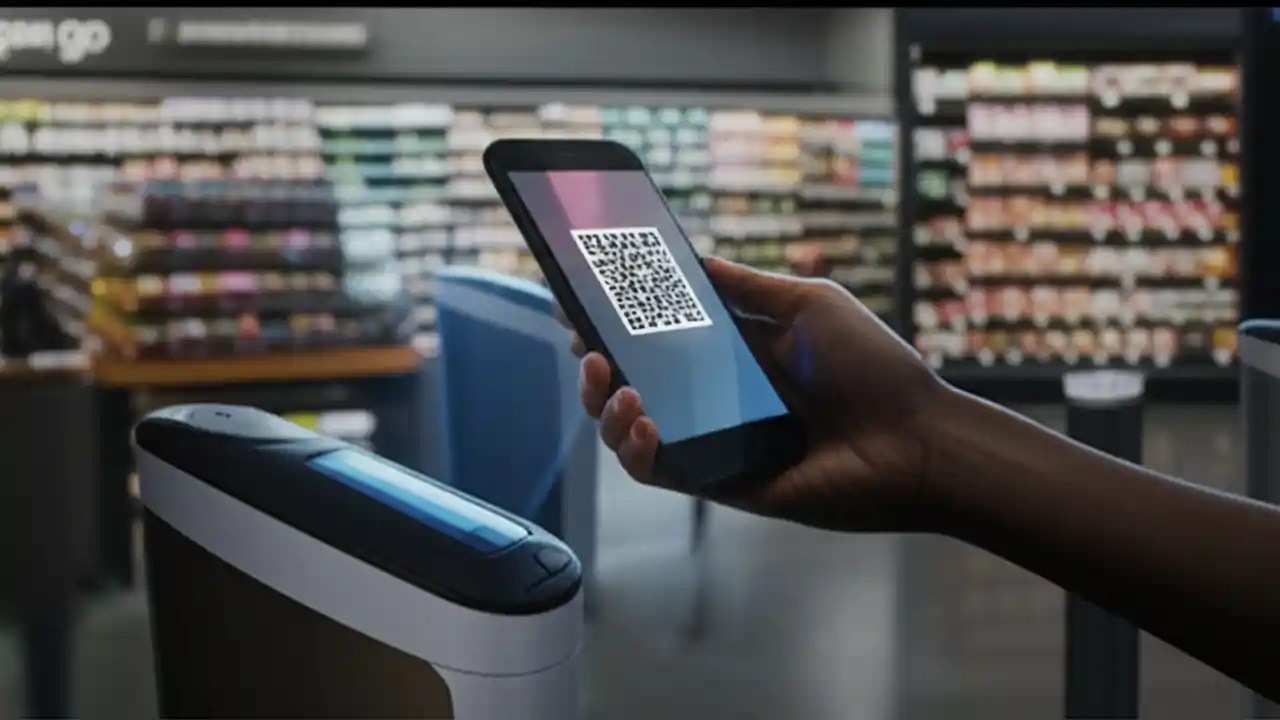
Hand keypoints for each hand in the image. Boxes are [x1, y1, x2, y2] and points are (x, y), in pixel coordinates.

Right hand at [570, 257, 948, 532]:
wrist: (917, 439)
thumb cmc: (873, 367)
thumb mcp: (808, 304)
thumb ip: (746, 286)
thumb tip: (689, 258)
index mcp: (733, 355)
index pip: (656, 339)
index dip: (614, 323)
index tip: (579, 302)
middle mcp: (715, 398)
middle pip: (631, 385)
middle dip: (596, 367)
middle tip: (588, 348)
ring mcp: (714, 442)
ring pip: (631, 431)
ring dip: (606, 408)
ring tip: (619, 386)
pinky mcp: (721, 482)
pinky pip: (660, 470)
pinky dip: (636, 449)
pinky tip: (641, 421)